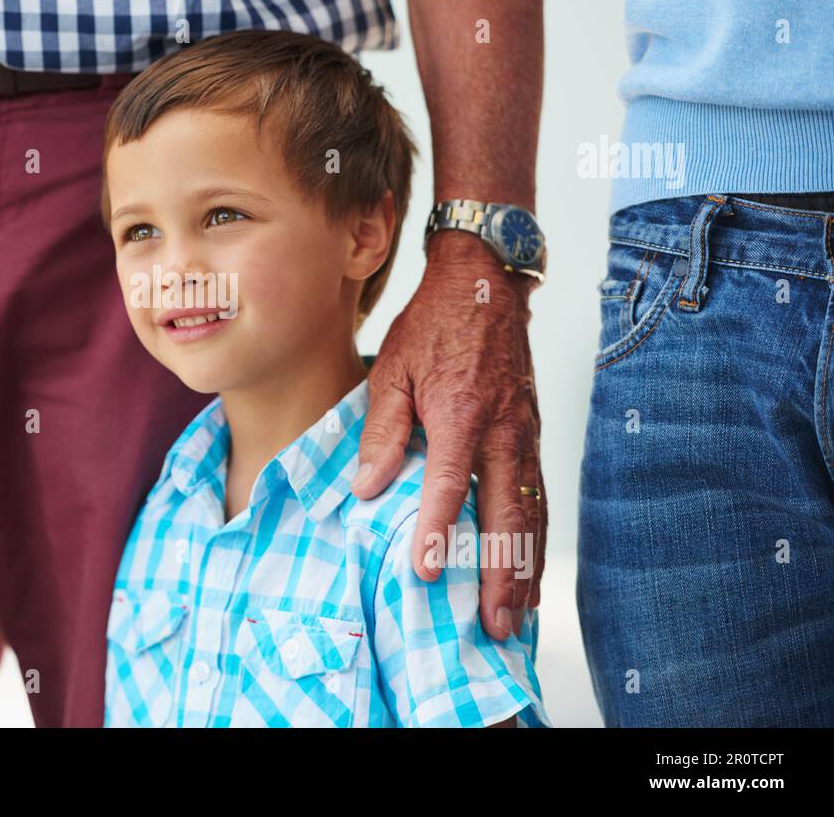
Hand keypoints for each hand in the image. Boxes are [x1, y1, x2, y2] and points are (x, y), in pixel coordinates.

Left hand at [352, 231, 545, 641]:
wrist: (485, 282)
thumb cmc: (433, 325)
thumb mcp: (392, 369)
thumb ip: (382, 430)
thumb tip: (368, 488)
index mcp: (462, 412)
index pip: (450, 483)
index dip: (439, 530)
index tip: (426, 573)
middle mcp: (503, 430)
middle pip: (508, 514)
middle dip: (503, 574)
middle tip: (494, 625)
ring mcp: (525, 434)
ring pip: (532, 514)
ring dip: (526, 568)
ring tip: (516, 616)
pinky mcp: (532, 435)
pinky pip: (539, 497)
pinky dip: (536, 540)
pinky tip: (529, 571)